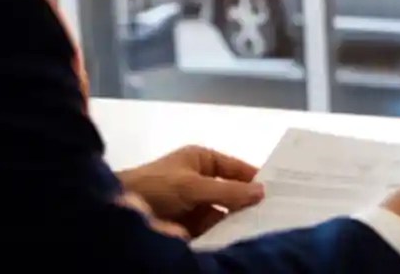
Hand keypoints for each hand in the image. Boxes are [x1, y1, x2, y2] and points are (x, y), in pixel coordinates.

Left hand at [118, 145, 264, 236]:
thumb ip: (228, 190)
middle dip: (250, 202)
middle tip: (278, 212)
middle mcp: (199, 181)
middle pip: (232, 192)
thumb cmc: (154, 187)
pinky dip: (224, 235)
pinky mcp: (188, 227)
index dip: (256, 177)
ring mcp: (194, 205)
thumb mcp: (193, 186)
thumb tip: (262, 191)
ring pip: (224, 214)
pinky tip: (241, 240)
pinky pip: (212, 230)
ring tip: (264, 229)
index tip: (281, 189)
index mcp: (200, 160)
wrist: (118, 210)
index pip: (236, 167)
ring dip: (238, 221)